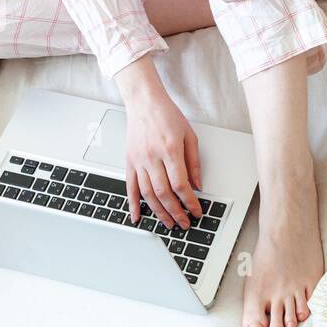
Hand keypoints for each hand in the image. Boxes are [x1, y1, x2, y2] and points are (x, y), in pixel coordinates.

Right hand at [114, 56, 202, 228]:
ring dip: (158, 212)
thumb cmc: (168, 116)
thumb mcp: (190, 136)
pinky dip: (133, 204)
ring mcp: (138, 161)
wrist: (144, 102)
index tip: (196, 211)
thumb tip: (198, 186)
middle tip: (184, 223)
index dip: (190, 202)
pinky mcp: (129, 162)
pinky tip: (138, 217)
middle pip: (164, 193)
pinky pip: (130, 187)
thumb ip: (194, 163)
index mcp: (170, 150)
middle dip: (176, 212)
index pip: (180, 185)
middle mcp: (152, 157)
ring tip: (169, 223)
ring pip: (147, 194)